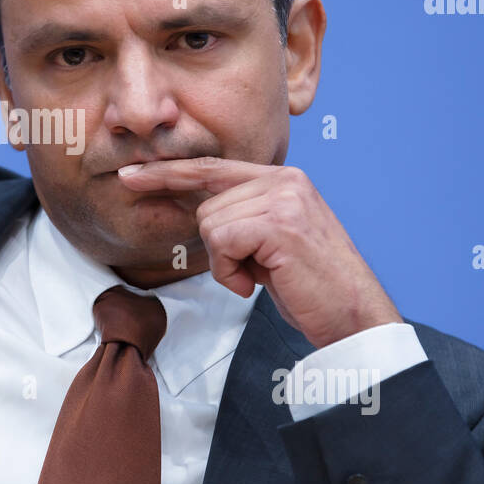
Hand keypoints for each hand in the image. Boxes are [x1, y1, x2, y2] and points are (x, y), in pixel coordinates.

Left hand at [116, 157, 400, 347]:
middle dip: (216, 248)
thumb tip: (191, 209)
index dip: (168, 173)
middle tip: (251, 272)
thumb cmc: (310, 286)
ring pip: (209, 225)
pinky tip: (256, 282)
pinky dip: (229, 271)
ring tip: (261, 276)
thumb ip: (239, 217)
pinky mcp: (279, 223)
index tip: (130, 175)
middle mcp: (285, 180)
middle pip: (206, 205)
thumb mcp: (269, 242)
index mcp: (283, 179)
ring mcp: (284, 198)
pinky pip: (220, 242)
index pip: (212, 168)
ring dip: (225, 263)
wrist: (353, 316)